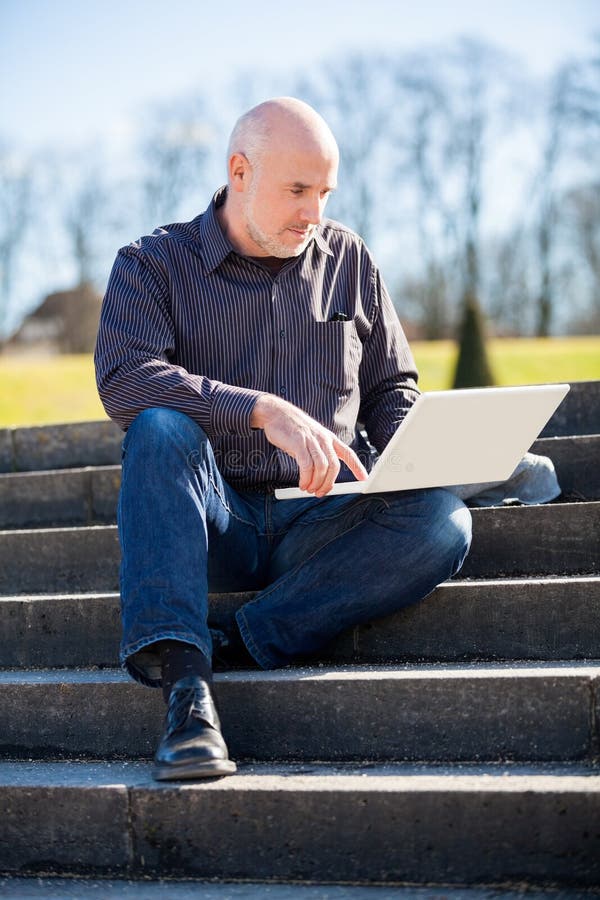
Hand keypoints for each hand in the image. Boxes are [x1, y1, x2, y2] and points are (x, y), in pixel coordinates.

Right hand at [251, 394, 368, 496]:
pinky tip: (302, 483)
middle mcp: (323, 439)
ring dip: (316, 483)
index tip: (363, 478)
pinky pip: (306, 466)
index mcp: (329, 438)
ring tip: (308, 489)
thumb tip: (321, 476)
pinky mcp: (299, 443)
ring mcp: (312, 441)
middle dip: (328, 484)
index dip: (357, 466)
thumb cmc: (293, 429)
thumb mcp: (312, 438)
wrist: (277, 413)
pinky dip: (305, 478)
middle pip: (334, 466)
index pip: (348, 453)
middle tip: (319, 492)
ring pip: (321, 468)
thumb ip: (318, 454)